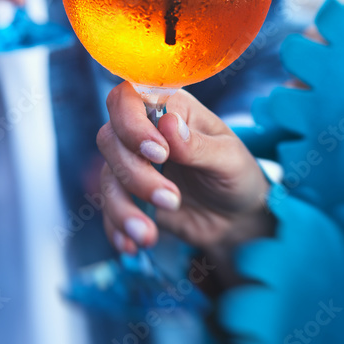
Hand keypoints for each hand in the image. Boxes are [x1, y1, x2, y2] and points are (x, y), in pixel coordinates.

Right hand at [97, 83, 273, 262]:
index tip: (159, 154)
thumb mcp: (229, 159)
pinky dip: (116, 227)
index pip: (127, 99)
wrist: (236, 219)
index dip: (131, 123)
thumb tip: (167, 124)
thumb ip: (198, 145)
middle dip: (135, 175)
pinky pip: (108, 208)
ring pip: (107, 177)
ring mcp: (132, 164)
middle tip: (172, 199)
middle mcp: (142, 131)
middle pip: (110, 140)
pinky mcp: (128, 195)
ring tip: (148, 235)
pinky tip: (132, 244)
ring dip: (123, 208)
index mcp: (168, 108)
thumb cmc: (237, 175)